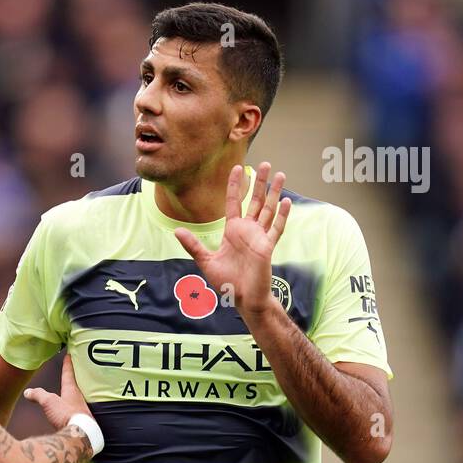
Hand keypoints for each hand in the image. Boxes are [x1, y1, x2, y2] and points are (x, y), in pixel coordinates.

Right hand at [22, 353, 88, 430]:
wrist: (81, 434)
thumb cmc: (67, 415)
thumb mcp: (49, 402)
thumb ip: (38, 395)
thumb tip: (28, 391)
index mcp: (71, 390)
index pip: (68, 373)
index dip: (67, 364)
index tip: (69, 355)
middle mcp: (79, 398)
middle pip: (76, 385)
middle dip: (73, 378)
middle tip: (73, 371)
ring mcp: (82, 409)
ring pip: (77, 398)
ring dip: (73, 394)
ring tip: (70, 393)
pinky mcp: (82, 421)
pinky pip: (77, 410)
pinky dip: (73, 408)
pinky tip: (70, 413)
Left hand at [173, 162, 290, 316]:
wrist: (242, 299)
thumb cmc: (226, 282)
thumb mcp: (206, 261)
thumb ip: (193, 246)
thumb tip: (177, 232)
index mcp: (233, 231)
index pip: (234, 202)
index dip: (235, 185)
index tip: (237, 167)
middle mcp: (247, 231)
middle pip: (254, 201)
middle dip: (259, 182)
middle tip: (264, 163)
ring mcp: (259, 237)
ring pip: (268, 209)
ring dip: (274, 192)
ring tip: (279, 174)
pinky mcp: (268, 247)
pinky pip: (276, 228)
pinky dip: (281, 215)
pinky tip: (285, 200)